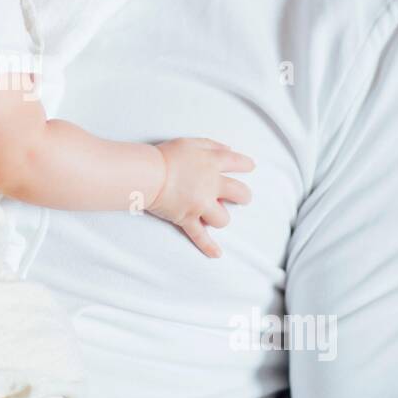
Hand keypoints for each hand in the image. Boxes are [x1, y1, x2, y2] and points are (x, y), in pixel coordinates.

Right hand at [148, 137, 254, 257]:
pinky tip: (217, 253)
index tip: (249, 167)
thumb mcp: (190, 143)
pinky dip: (208, 247)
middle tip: (240, 198)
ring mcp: (201, 205)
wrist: (148, 174)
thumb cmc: (165, 157)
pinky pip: (200, 237)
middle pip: (240, 193)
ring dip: (219, 217)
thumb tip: (228, 149)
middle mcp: (211, 185)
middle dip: (243, 196)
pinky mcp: (188, 219)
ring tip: (212, 214)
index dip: (245, 165)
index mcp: (212, 163)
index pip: (237, 163)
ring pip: (223, 218)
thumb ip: (211, 145)